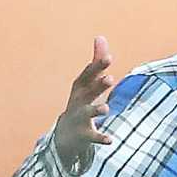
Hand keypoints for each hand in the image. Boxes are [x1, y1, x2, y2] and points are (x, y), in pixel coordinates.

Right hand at [51, 38, 113, 176]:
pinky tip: (110, 140)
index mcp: (80, 88)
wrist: (65, 135)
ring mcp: (80, 118)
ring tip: (106, 109)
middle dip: (98, 86)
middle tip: (110, 79)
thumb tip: (100, 37)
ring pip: (88, 113)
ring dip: (96, 110)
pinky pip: (92, 136)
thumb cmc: (80, 103)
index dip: (97, 67)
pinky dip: (100, 138)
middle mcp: (78, 101)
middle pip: (88, 92)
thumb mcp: (86, 83)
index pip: (88, 75)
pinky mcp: (84, 135)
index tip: (109, 58)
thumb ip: (96, 62)